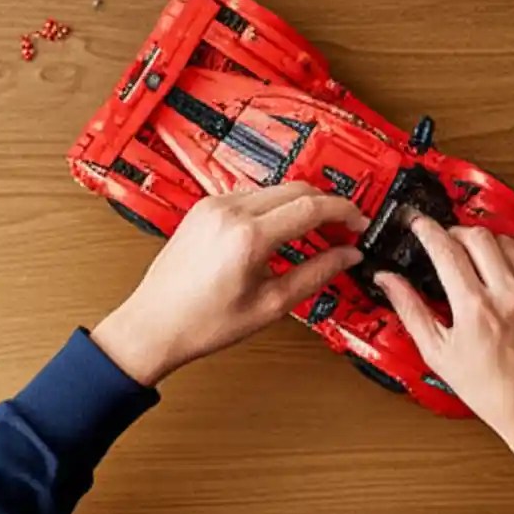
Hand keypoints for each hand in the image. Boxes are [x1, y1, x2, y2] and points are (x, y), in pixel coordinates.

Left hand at [93, 183, 368, 386]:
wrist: (154, 323)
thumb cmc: (202, 322)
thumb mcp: (270, 305)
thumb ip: (315, 274)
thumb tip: (346, 256)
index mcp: (248, 236)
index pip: (312, 206)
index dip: (344, 212)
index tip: (358, 223)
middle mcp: (229, 212)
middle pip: (296, 189)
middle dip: (326, 205)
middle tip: (343, 229)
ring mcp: (214, 206)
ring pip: (275, 189)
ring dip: (300, 204)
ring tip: (314, 234)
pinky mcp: (204, 208)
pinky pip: (252, 195)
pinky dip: (274, 207)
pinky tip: (281, 232)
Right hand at [374, 221, 513, 437]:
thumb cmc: (492, 391)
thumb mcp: (439, 354)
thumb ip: (411, 310)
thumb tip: (388, 281)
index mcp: (475, 309)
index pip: (446, 249)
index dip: (427, 229)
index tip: (417, 223)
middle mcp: (508, 294)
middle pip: (477, 236)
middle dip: (453, 231)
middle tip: (441, 241)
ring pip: (505, 241)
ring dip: (482, 241)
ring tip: (469, 255)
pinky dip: (507, 257)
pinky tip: (496, 272)